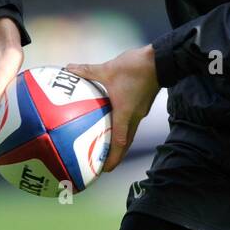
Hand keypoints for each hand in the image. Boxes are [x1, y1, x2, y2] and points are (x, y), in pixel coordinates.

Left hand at [66, 47, 159, 172]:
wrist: (160, 60)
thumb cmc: (135, 67)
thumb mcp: (108, 68)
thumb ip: (87, 71)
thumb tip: (68, 68)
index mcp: (125, 112)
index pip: (120, 141)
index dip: (112, 157)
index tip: (104, 169)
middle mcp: (134, 116)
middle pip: (126, 143)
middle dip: (116, 156)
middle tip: (103, 166)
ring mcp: (140, 111)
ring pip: (130, 133)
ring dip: (120, 145)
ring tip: (107, 150)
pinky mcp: (142, 105)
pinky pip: (132, 123)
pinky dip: (123, 130)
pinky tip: (113, 125)